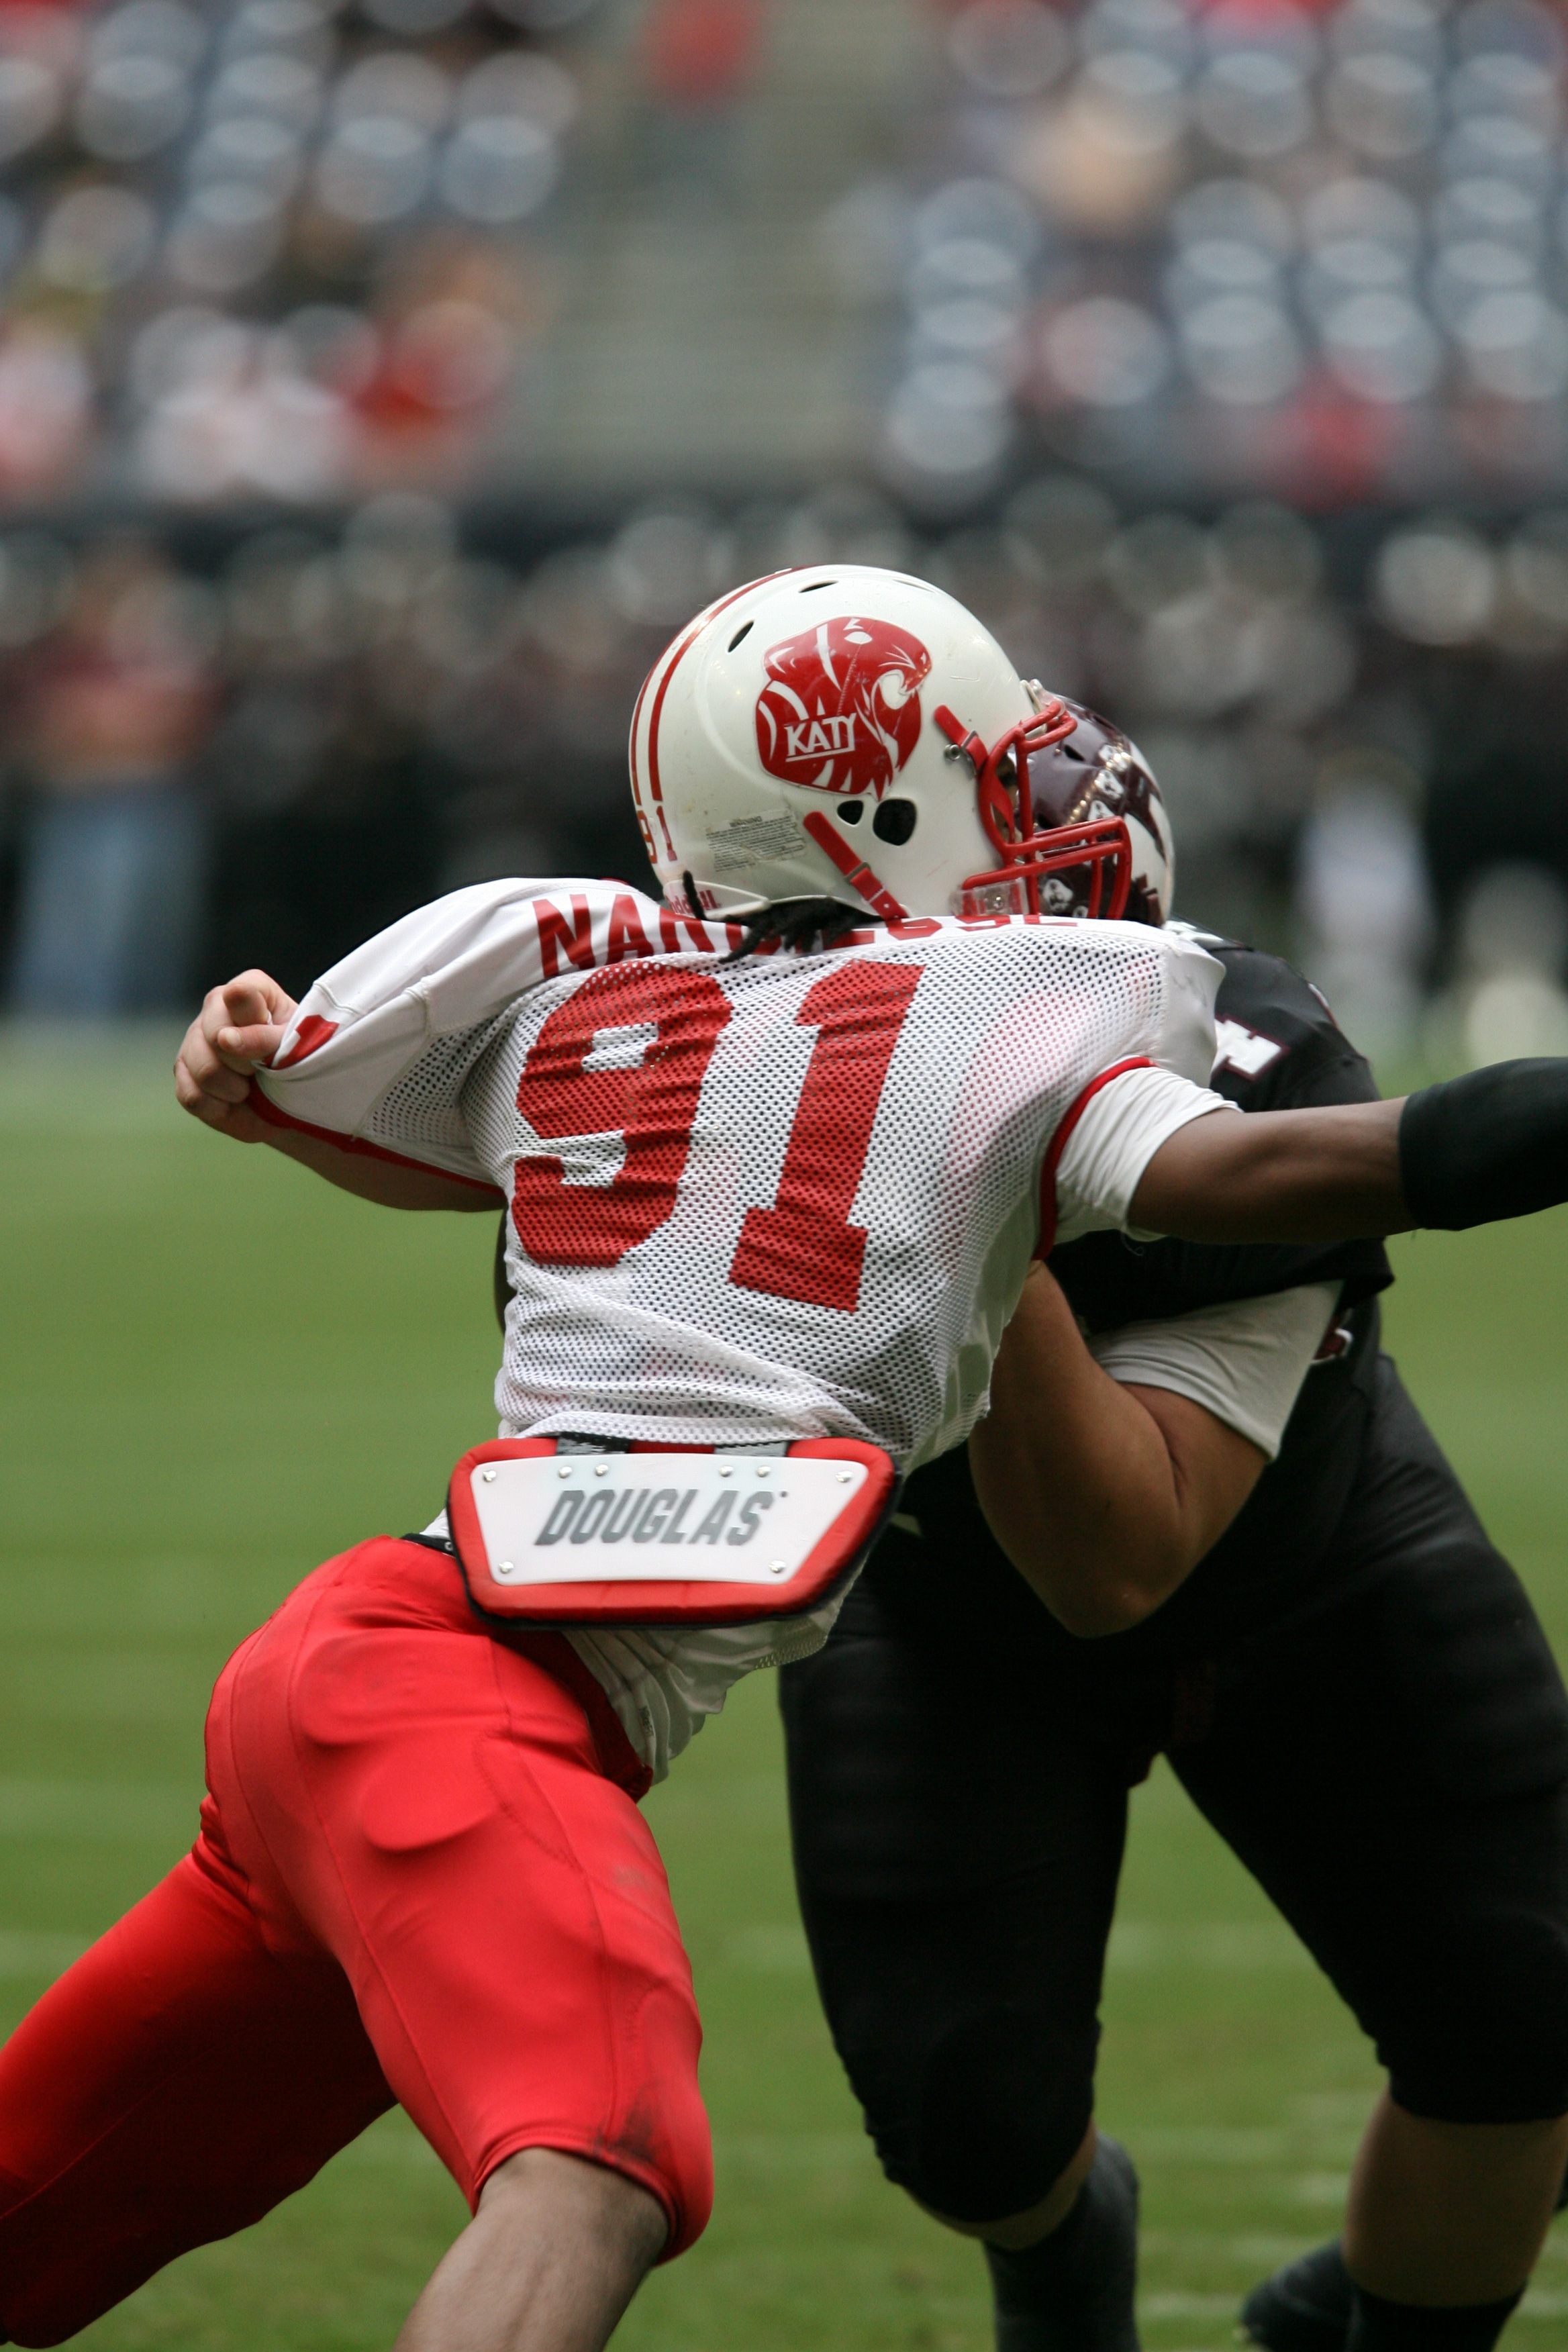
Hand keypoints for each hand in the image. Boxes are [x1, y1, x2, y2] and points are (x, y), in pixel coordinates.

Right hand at [174, 970, 298, 1143]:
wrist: (290, 1092)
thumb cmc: (298, 1058)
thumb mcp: (297, 1047)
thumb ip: (266, 1037)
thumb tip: (225, 1038)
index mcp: (251, 990)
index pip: (240, 995)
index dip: (252, 1026)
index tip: (267, 1049)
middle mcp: (216, 1007)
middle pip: (217, 1038)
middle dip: (247, 1066)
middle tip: (263, 1072)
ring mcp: (194, 1037)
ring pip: (204, 1070)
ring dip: (235, 1092)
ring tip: (252, 1092)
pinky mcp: (183, 1070)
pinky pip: (192, 1095)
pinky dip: (219, 1110)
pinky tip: (236, 1105)